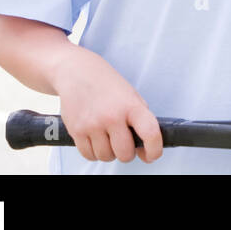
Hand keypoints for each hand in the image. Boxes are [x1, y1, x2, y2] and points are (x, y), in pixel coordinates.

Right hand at [51, 47, 161, 162]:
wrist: (78, 72)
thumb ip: (140, 119)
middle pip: (125, 154)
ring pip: (106, 157)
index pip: (150, 133)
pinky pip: (89, 155)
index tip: (152, 155)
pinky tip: (96, 139)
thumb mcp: (131, 96)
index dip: (154, 150)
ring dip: (109, 152)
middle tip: (125, 143)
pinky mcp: (76, 131)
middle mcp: (112, 116)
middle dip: (127, 153)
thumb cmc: (107, 85)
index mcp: (131, 106)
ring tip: (108, 138)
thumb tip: (144, 148)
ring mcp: (92, 125)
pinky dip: (94, 152)